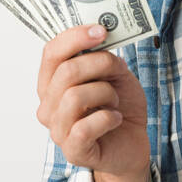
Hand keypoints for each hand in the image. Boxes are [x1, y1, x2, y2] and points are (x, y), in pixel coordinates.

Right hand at [35, 23, 149, 178]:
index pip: (51, 53)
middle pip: (66, 72)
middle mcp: (49, 106)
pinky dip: (108, 118)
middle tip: (117, 71)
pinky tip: (116, 118)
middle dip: (100, 64)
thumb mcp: (116, 75)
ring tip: (114, 101)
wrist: (132, 143)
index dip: (75, 37)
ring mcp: (58, 130)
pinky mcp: (73, 151)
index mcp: (53, 84)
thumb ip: (104, 58)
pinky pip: (85, 127)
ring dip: (105, 93)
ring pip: (75, 97)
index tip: (101, 30)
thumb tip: (99, 39)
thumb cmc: (119, 108)